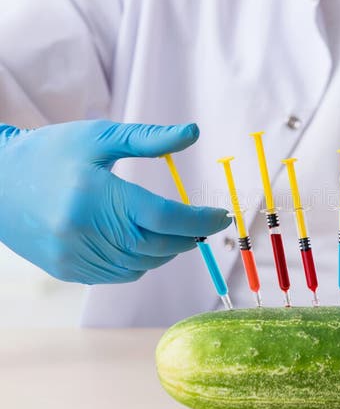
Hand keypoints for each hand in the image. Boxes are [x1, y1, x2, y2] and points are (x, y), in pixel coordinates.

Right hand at [0, 120, 230, 283]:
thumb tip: (193, 133)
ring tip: (175, 232)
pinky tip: (142, 244)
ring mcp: (75, 256)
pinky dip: (140, 263)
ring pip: (141, 265)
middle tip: (203, 224)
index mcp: (97, 196)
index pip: (164, 218)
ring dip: (166, 251)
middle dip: (187, 237)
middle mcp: (85, 232)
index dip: (199, 220)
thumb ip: (148, 139)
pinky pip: (118, 275)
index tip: (221, 215)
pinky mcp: (67, 270)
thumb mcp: (98, 137)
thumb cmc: (50, 152)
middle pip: (157, 246)